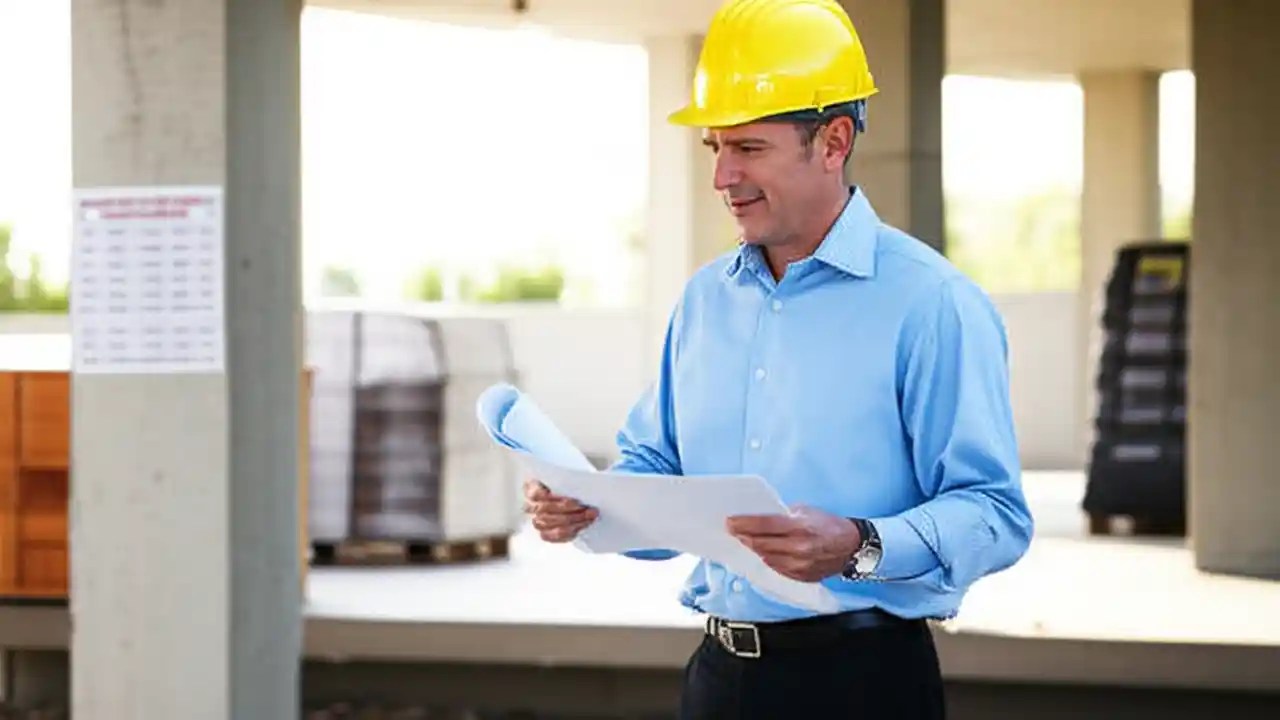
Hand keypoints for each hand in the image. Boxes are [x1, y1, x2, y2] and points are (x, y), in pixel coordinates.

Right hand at [522, 477, 598, 542]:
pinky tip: (581, 527)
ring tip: (589, 518)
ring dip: (573, 523)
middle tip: (590, 510)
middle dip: (571, 513)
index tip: (576, 502)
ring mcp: (536, 520)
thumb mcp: (568, 475)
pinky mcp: (544, 533)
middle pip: (546, 512)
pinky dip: (568, 533)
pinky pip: (552, 537)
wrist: (571, 494)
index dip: (556, 500)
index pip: (537, 495)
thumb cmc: (568, 483)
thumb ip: (569, 478)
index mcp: (532, 487)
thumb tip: (585, 483)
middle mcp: (530, 505)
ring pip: (550, 525)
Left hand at [726, 505, 860, 581]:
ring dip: (753, 549)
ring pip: (766, 558)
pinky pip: (776, 568)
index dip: (745, 524)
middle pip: (762, 544)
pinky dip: (767, 559)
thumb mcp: (806, 511)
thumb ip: (783, 516)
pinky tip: (761, 553)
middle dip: (744, 537)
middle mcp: (799, 548)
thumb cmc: (829, 525)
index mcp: (800, 527)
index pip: (765, 525)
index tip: (731, 522)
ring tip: (745, 541)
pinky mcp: (801, 576)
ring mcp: (800, 565)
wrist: (851, 546)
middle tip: (733, 531)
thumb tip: (761, 518)